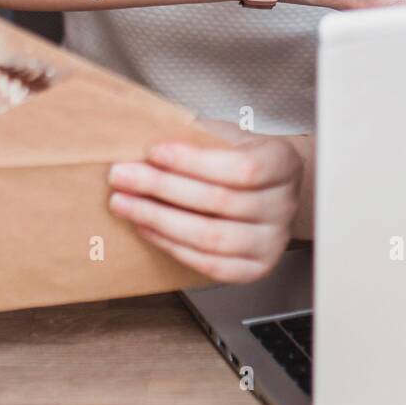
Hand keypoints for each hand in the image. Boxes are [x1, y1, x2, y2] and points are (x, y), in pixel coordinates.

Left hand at [106, 118, 301, 283]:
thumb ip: (196, 138)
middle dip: (162, 187)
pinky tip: (146, 228)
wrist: (266, 189)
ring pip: (211, 237)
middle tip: (122, 176)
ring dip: (159, 220)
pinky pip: (209, 265)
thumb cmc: (240, 156)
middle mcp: (283, 205)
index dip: (194, 161)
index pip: (241, 167)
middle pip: (219, 202)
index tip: (153, 151)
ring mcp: (272, 241)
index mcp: (283, 164)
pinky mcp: (254, 268)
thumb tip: (140, 139)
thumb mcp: (226, 135)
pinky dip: (171, 245)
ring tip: (124, 204)